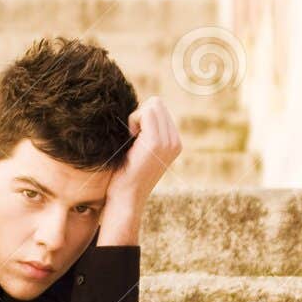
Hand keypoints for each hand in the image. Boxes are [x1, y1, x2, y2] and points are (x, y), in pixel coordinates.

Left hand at [107, 96, 181, 210]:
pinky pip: (146, 112)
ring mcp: (168, 141)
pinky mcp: (155, 142)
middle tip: (131, 137)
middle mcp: (175, 142)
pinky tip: (129, 139)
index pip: (160, 110)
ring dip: (136, 118)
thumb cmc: (126, 176)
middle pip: (157, 103)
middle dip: (140, 115)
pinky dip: (133, 121)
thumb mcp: (141, 152)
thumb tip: (142, 109)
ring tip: (131, 139)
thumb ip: (147, 133)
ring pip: (153, 105)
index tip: (134, 137)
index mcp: (174, 143)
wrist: (125, 198)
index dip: (142, 118)